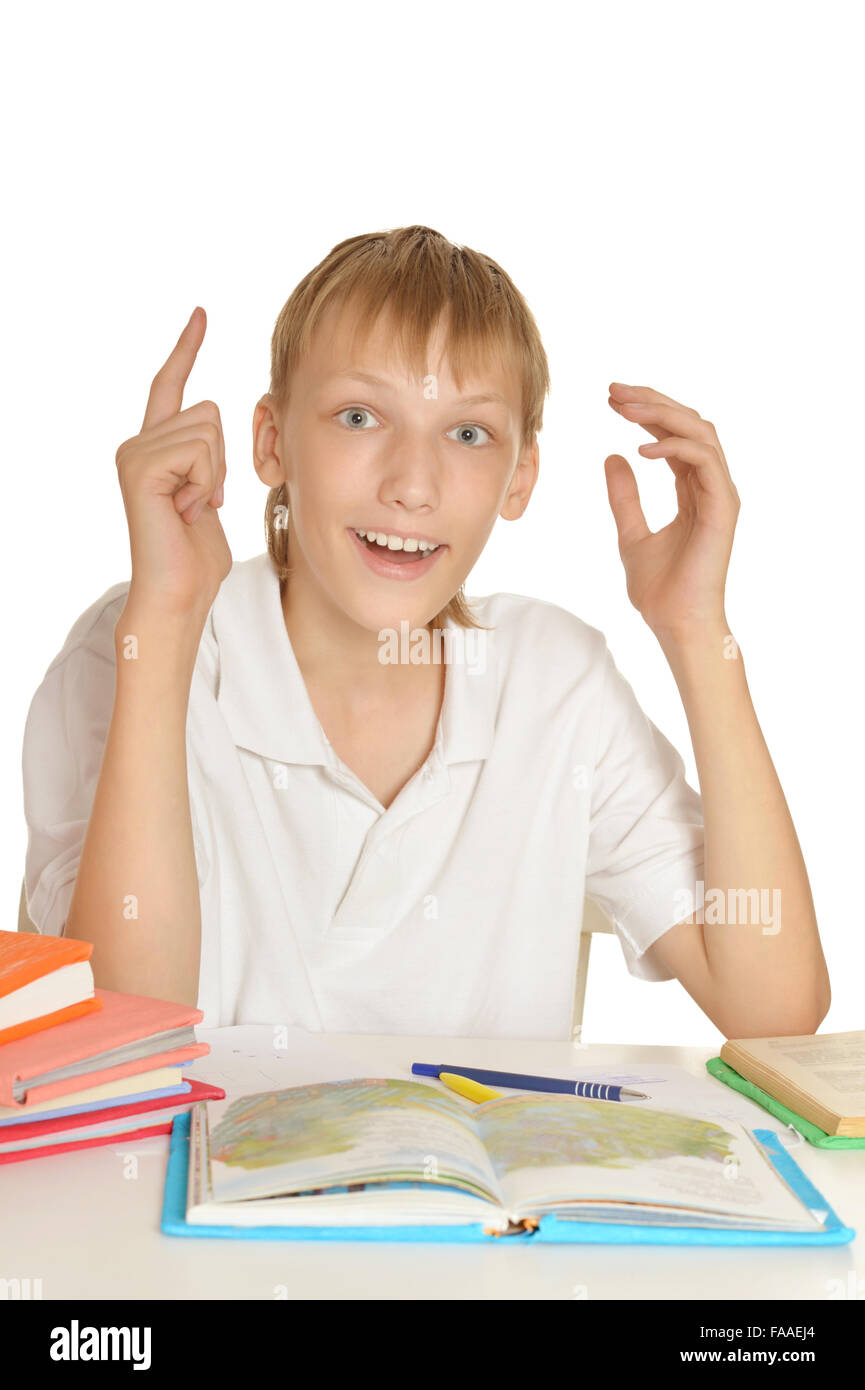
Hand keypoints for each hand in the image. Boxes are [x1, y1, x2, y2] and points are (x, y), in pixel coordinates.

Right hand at [114, 307, 231, 619]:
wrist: (180, 592)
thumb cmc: (198, 556)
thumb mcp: (210, 494)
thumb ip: (207, 459)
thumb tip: (213, 431)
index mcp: (155, 448)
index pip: (171, 385)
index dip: (186, 349)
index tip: (200, 315)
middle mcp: (138, 443)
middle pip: (210, 412)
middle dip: (223, 458)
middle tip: (202, 501)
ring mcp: (134, 453)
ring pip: (208, 430)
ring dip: (215, 474)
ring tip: (192, 508)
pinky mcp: (140, 467)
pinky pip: (199, 451)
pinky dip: (205, 482)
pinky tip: (186, 510)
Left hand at [604, 382, 739, 640]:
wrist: (676, 624)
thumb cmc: (659, 590)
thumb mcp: (631, 534)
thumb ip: (624, 497)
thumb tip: (612, 457)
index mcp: (692, 489)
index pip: (674, 435)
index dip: (645, 412)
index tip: (611, 398)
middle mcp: (711, 486)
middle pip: (689, 424)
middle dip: (652, 402)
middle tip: (613, 391)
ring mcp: (720, 494)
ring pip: (700, 433)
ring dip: (662, 414)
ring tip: (624, 408)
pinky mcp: (724, 507)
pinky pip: (703, 461)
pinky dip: (673, 447)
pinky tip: (641, 450)